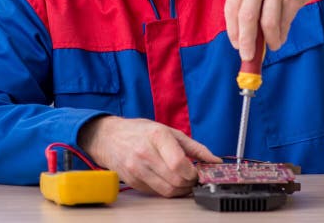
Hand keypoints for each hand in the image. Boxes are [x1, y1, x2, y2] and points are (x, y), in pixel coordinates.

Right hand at [78, 116, 221, 196]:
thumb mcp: (170, 131)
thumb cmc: (141, 131)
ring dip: (180, 189)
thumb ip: (195, 147)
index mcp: (158, 136)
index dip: (193, 173)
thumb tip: (214, 161)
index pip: (179, 163)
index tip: (198, 172)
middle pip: (175, 180)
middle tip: (193, 178)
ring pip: (167, 190)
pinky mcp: (132, 181)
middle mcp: (145, 153)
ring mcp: (136, 169)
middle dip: (190, 183)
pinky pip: (156, 192)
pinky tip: (169, 180)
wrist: (109, 137)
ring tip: (183, 180)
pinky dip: (167, 190)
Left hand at [224, 0, 323, 58]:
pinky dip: (281, 35)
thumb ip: (251, 1)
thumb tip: (245, 38)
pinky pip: (284, 22)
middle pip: (246, 17)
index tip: (237, 46)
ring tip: (273, 45)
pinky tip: (281, 37)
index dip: (233, 31)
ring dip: (269, 41)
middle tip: (248, 57)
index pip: (231, 7)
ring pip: (267, 23)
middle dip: (246, 42)